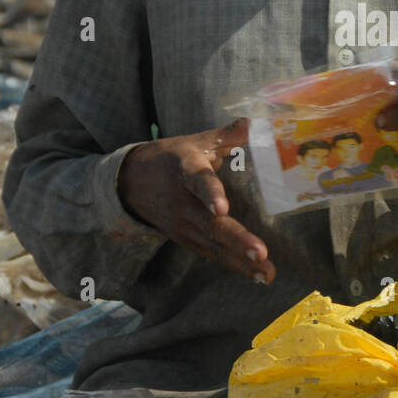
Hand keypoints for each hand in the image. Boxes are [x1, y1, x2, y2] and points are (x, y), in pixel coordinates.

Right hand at [117, 118, 275, 281]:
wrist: (131, 182)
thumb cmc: (174, 158)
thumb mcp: (197, 141)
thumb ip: (228, 134)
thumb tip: (257, 123)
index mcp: (185, 170)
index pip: (198, 181)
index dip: (209, 193)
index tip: (221, 207)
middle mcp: (182, 201)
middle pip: (210, 223)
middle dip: (236, 240)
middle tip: (260, 254)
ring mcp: (182, 224)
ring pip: (212, 244)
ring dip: (240, 261)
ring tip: (266, 274)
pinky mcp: (185, 239)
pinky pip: (210, 253)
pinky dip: (233, 265)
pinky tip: (256, 274)